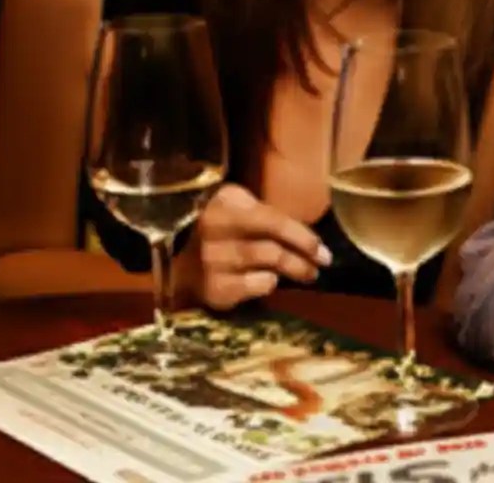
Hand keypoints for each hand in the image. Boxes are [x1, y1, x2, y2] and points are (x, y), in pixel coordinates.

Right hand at [179, 185, 331, 309]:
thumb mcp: (235, 204)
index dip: (302, 235)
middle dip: (304, 256)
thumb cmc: (216, 225)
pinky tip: (270, 281)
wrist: (171, 252)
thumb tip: (307, 233)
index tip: (321, 247)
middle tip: (322, 263)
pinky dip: (266, 283)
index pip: (273, 221)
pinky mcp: (212, 288)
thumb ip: (266, 212)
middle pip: (272, 248)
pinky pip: (254, 286)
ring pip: (268, 266)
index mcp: (224, 205)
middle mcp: (214, 232)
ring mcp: (211, 262)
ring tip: (308, 273)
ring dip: (294, 270)